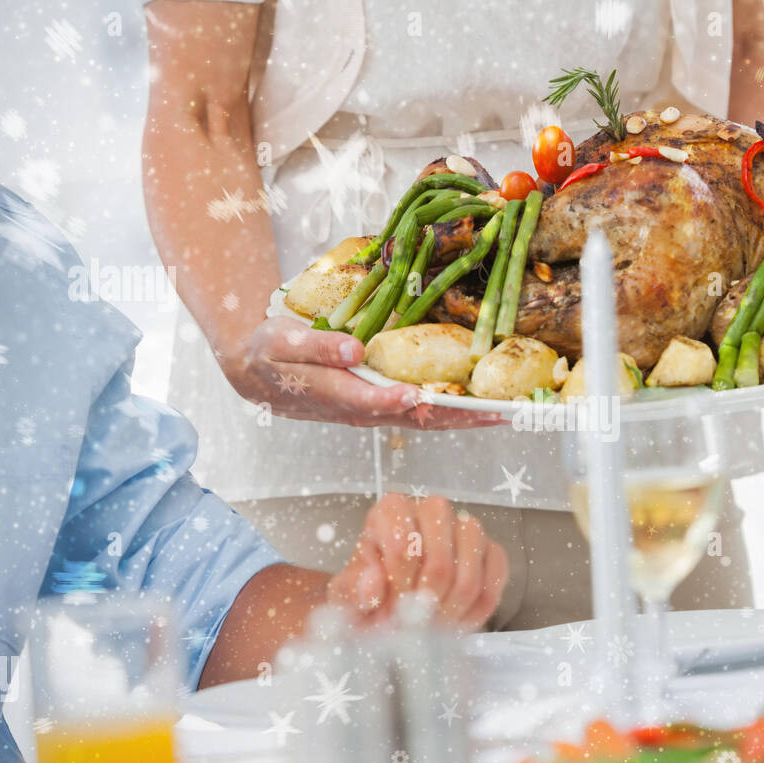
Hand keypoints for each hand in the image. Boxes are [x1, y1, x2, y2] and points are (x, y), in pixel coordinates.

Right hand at [225, 317, 503, 429]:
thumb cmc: (270, 354)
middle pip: (418, 418)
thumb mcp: (283, 343)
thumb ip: (317, 348)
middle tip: (501, 413)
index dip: (401, 400)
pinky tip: (479, 407)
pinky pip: (423, 412)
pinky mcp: (381, 406)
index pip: (375, 401)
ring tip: (505, 413)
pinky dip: (453, 411)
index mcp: (337, 396)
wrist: (258, 373)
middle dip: (460, 418)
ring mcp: (375, 411)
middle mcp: (363, 410)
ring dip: (466, 419)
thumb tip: (354, 351)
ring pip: (427, 419)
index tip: (423, 395)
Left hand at [327, 494, 508, 628]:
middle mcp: (431, 510)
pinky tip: (457, 620)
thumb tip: (373, 583)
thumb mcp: (348, 597)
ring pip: (472, 572)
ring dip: (453, 609)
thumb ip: (353, 591)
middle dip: (427, 605)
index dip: (399, 588)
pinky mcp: (490, 549)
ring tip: (433, 625)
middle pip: (441, 562)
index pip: (404, 547)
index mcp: (391, 510)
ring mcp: (465, 527)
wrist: (395, 603)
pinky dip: (478, 607)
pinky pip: (497, 575)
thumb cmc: (370, 594)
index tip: (390, 611)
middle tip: (414, 625)